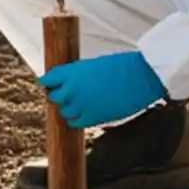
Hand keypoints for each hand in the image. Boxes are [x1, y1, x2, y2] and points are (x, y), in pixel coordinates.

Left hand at [39, 50, 166, 127]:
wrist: (139, 77)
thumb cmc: (120, 67)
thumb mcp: (94, 65)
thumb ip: (78, 75)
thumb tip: (69, 85)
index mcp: (72, 71)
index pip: (48, 79)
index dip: (48, 82)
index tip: (49, 84)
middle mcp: (72, 89)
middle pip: (53, 97)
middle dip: (58, 96)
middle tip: (65, 95)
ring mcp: (81, 105)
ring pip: (64, 111)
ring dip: (68, 108)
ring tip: (79, 104)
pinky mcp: (92, 117)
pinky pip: (75, 122)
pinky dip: (76, 119)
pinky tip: (84, 113)